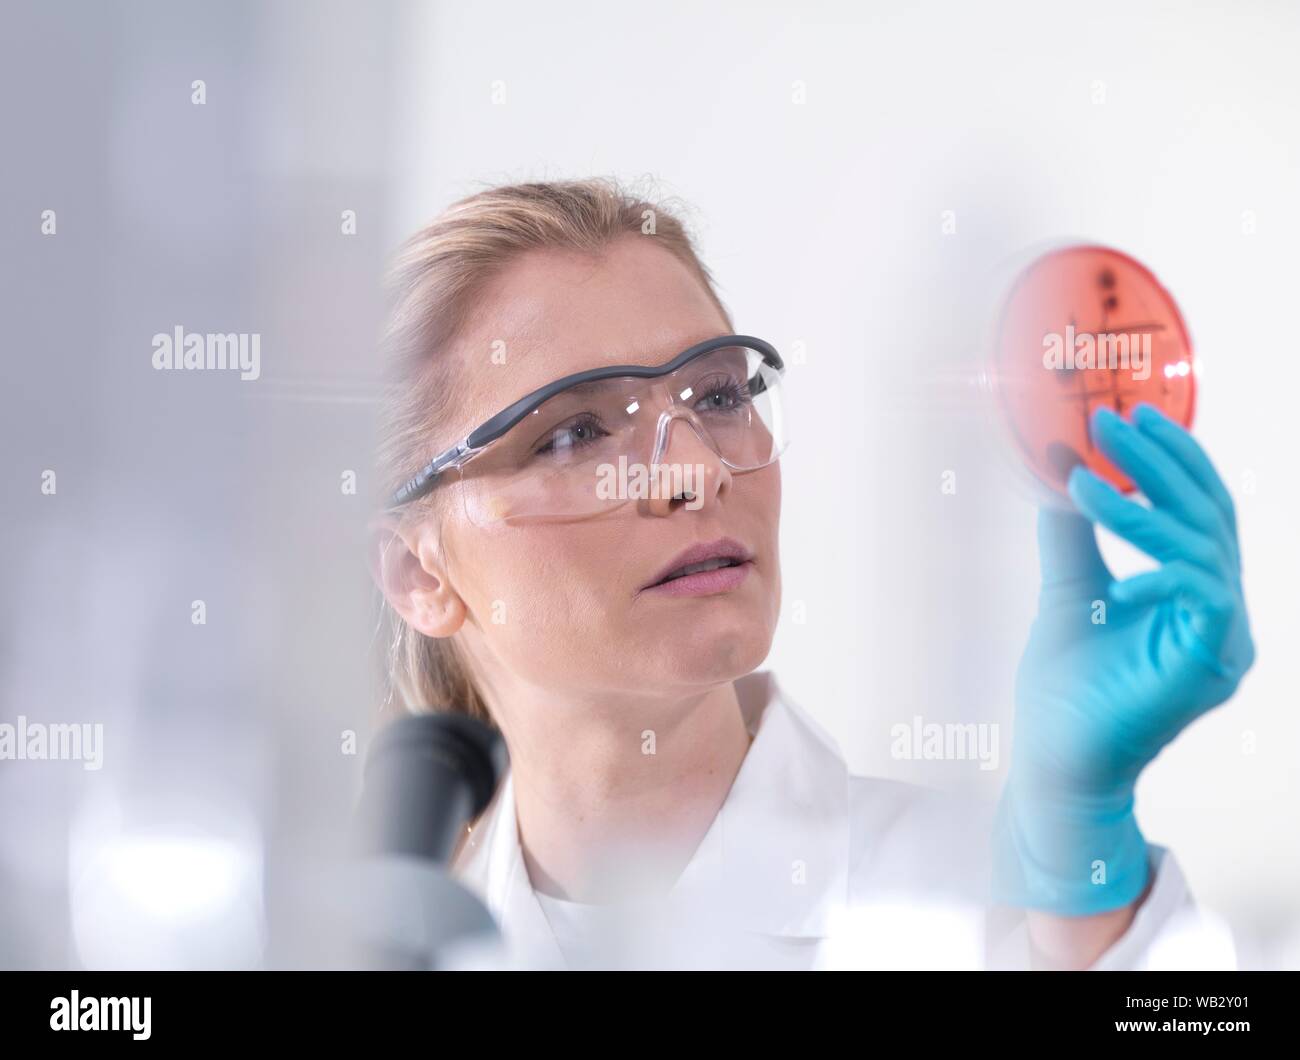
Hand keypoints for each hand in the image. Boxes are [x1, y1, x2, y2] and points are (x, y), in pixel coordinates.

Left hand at [992, 402, 1254, 915]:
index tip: (1134, 413)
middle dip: (1160, 461)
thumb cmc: (1064, 683)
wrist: (1055, 756)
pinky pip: (1198, 588)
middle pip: (1209, 515)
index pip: (1203, 509)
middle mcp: (1223, 611)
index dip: (1176, 457)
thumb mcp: (1069, 589)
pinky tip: (1104, 533)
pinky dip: (1152, 554)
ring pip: (1202, 543)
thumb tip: (1059, 462)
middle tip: (1111, 420)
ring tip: (1087, 470)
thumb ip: (1074, 532)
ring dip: (1143, 500)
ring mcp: (1226, 639)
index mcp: (1198, 593)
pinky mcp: (1212, 661)